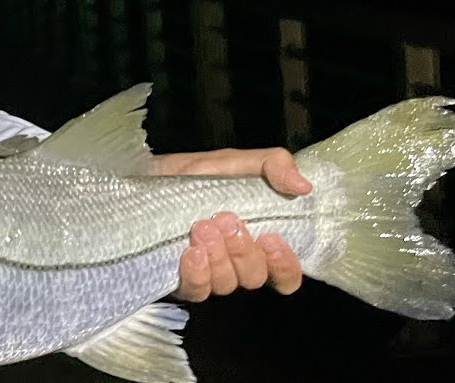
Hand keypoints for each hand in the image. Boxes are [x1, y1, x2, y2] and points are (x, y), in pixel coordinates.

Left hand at [150, 147, 312, 301]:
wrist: (151, 176)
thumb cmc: (199, 173)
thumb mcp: (238, 162)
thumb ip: (274, 165)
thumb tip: (303, 185)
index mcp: (258, 241)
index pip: (285, 274)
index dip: (284, 265)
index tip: (272, 239)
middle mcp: (236, 263)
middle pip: (254, 277)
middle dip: (243, 250)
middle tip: (225, 219)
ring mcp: (209, 274)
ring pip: (226, 284)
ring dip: (219, 258)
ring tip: (202, 227)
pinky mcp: (181, 279)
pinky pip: (197, 291)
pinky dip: (197, 275)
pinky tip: (191, 253)